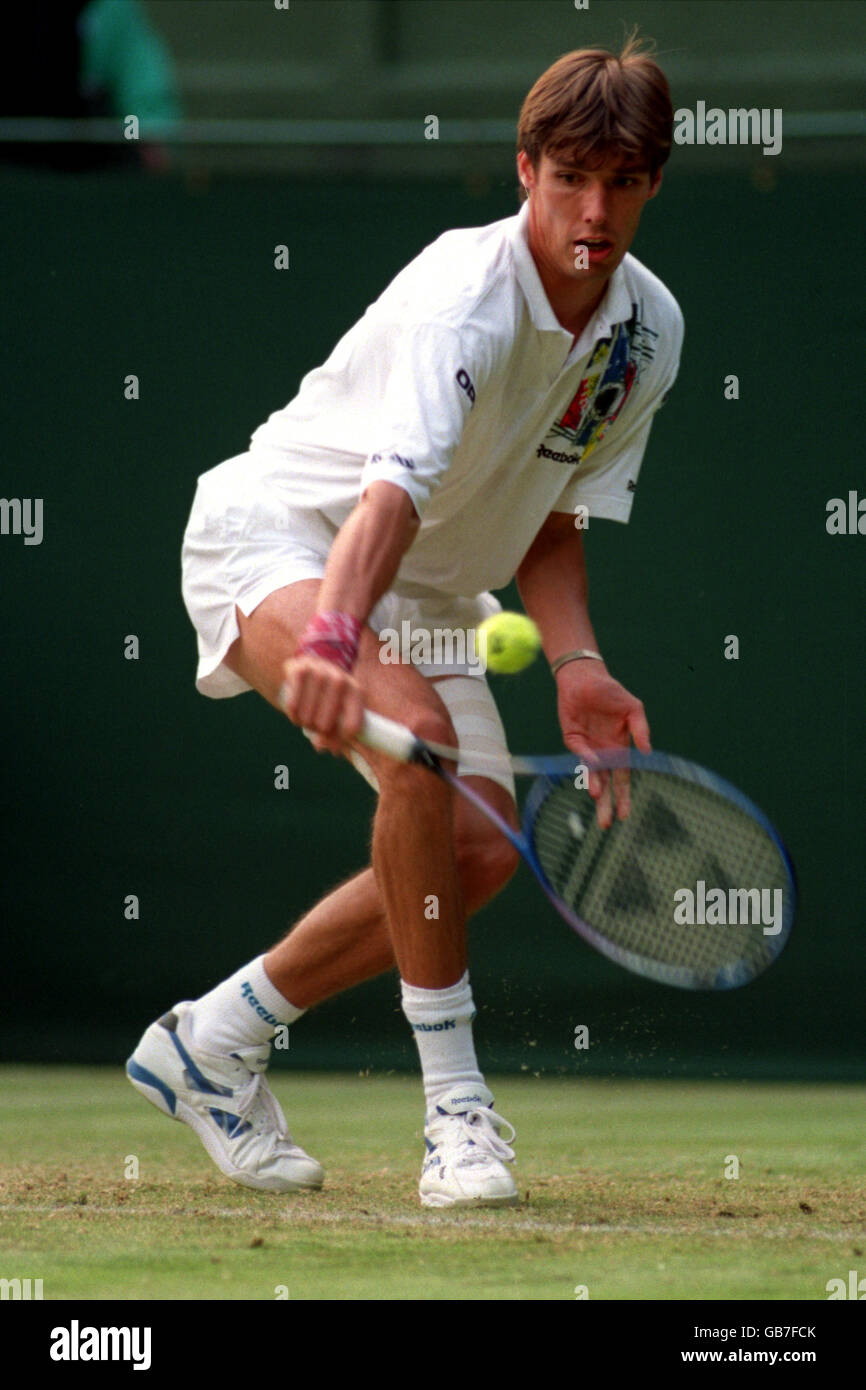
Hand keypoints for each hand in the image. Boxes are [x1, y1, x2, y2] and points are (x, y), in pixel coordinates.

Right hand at [280, 653, 363, 755]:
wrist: (310, 663)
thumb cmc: (327, 695)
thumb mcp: (338, 710)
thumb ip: (335, 733)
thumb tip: (325, 749)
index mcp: (356, 691)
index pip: (351, 727)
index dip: (339, 742)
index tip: (332, 746)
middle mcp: (340, 680)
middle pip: (325, 726)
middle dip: (317, 731)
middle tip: (315, 725)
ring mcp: (320, 673)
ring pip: (307, 718)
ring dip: (303, 723)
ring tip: (305, 715)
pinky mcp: (300, 671)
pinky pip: (293, 706)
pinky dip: (292, 714)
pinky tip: (295, 711)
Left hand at [556, 663, 650, 827]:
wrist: (586, 676)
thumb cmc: (612, 693)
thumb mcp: (634, 709)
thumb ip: (641, 729)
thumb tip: (648, 752)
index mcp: (619, 749)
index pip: (622, 779)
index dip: (624, 797)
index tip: (625, 816)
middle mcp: (602, 752)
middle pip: (605, 784)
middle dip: (605, 804)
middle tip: (606, 825)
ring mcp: (586, 746)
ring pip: (590, 772)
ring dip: (594, 785)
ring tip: (597, 796)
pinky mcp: (572, 737)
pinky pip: (580, 751)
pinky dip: (587, 759)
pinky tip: (593, 765)